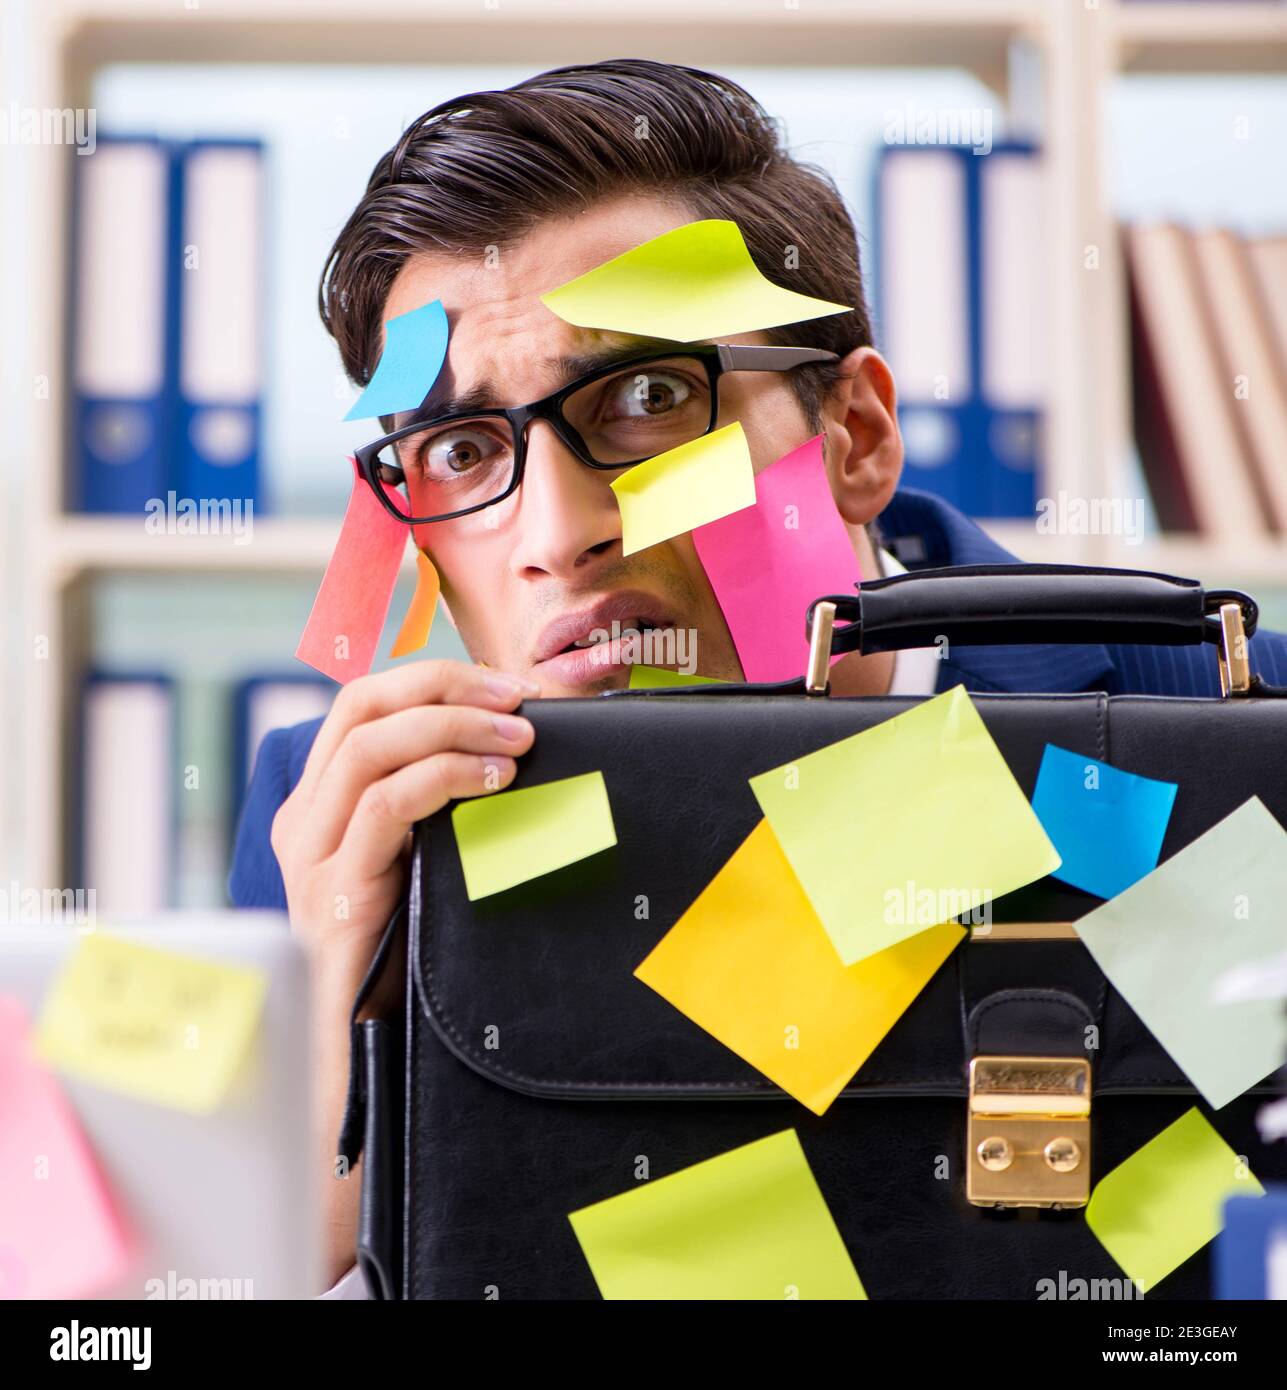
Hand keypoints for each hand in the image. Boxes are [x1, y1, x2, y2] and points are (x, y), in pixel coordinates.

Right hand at [271, 659, 537, 975]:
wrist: (371, 1046)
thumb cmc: (409, 951)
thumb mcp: (421, 859)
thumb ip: (437, 806)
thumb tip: (511, 746)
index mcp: (319, 802)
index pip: (364, 703)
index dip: (436, 679)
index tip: (507, 685)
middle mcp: (303, 819)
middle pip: (361, 706)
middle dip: (447, 688)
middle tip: (519, 700)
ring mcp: (311, 854)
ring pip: (371, 747)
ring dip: (455, 727)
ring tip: (518, 739)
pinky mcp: (334, 892)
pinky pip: (385, 806)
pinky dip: (445, 778)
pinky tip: (493, 781)